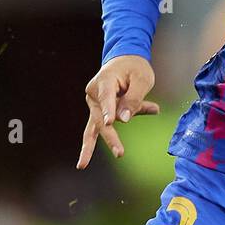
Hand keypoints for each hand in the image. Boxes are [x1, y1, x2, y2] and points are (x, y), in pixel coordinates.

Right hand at [77, 54, 158, 168]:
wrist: (125, 60)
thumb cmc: (135, 68)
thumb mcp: (142, 79)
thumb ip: (135, 98)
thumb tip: (123, 120)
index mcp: (104, 80)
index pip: (106, 97)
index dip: (108, 110)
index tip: (109, 122)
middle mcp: (94, 94)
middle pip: (101, 118)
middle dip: (110, 137)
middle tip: (120, 153)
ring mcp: (94, 104)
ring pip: (95, 127)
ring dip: (92, 146)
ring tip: (82, 164)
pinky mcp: (99, 112)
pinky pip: (102, 128)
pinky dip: (110, 139)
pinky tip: (94, 159)